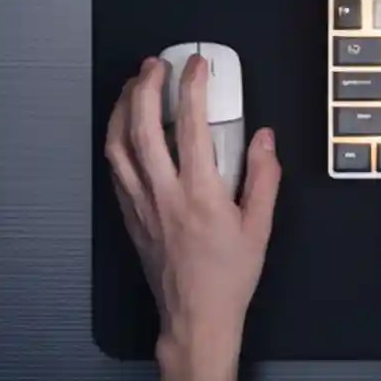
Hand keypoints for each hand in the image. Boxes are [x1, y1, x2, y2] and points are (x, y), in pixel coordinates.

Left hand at [104, 55, 281, 380]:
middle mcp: (164, 194)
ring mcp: (141, 204)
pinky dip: (117, 140)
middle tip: (156, 65)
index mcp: (200, 193)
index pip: (190, 127)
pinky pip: (116, 169)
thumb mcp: (261, 226)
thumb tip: (264, 137)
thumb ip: (264, 177)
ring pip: (118, 147)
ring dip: (123, 110)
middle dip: (146, 88)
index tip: (198, 66)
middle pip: (142, 129)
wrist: (197, 315)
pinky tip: (126, 129)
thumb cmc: (230, 275)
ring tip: (134, 86)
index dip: (192, 88)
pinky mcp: (131, 215)